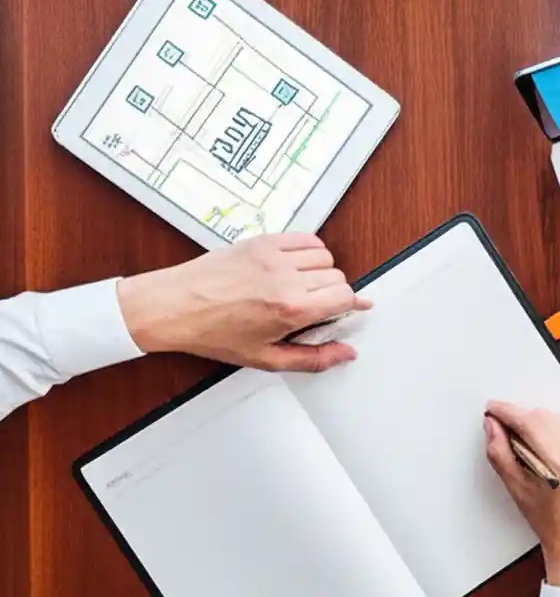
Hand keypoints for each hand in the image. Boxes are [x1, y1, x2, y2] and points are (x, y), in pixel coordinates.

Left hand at [116, 233, 370, 371]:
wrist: (174, 307)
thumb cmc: (213, 333)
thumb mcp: (266, 358)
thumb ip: (313, 358)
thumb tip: (345, 354)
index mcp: (291, 309)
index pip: (345, 296)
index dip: (348, 305)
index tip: (344, 310)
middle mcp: (286, 279)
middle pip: (337, 276)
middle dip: (332, 292)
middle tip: (312, 305)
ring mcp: (274, 257)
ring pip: (324, 256)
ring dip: (321, 270)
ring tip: (301, 285)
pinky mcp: (262, 242)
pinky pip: (305, 238)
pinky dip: (309, 250)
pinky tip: (295, 265)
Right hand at [484, 401, 559, 588]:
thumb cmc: (553, 524)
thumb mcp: (517, 489)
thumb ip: (500, 453)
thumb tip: (492, 425)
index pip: (529, 421)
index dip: (507, 412)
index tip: (493, 409)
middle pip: (542, 416)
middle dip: (519, 418)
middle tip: (502, 430)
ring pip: (556, 418)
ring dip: (536, 424)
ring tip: (524, 446)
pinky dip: (553, 431)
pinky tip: (545, 449)